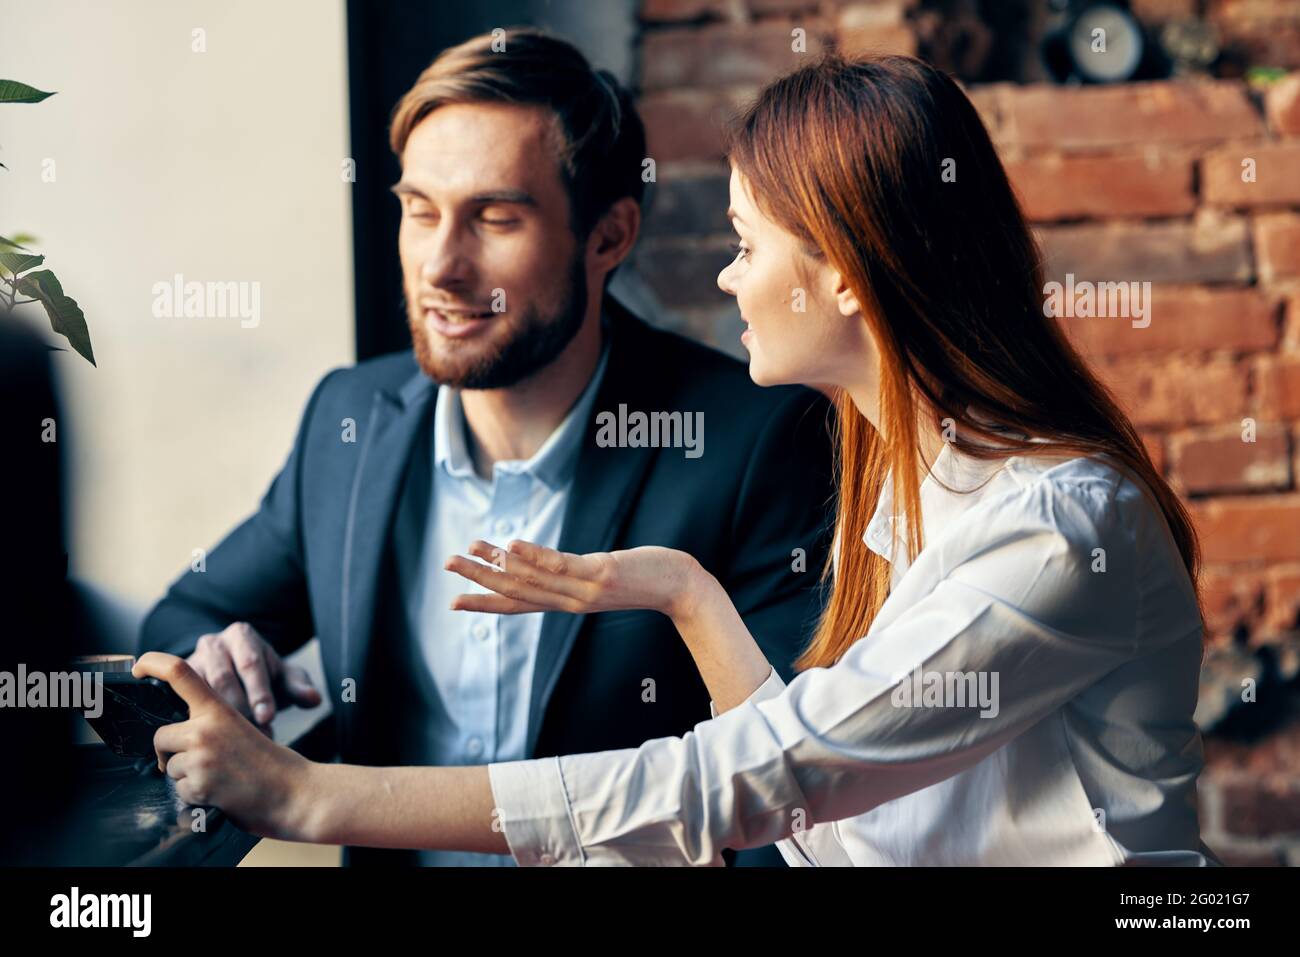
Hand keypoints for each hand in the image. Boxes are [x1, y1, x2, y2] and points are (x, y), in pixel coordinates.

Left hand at [133, 652, 319, 841]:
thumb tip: (176, 731)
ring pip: (168, 765)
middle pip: (160, 734)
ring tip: (219, 778)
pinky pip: (179, 789)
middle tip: (201, 761)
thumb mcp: (242, 728)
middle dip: (171, 753)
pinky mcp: (200, 783)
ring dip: (186, 776)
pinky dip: (195, 795)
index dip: (155, 663)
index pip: (180, 673)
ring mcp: (202, 755)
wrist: (295, 793)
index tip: (139, 665)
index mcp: (219, 708)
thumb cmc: (270, 763)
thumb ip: (211, 722)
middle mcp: (206, 727)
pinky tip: (220, 793)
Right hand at [186, 622, 320, 727]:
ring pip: (199, 692)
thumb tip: (313, 698)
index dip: (260, 692)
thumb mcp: (284, 679)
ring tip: (237, 740)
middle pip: (223, 678)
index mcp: (241, 635)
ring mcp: (190, 662)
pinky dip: (198, 722)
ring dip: (218, 718)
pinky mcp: (174, 684)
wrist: (236, 677)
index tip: (268, 716)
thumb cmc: (265, 677)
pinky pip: (182, 703)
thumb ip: (299, 687)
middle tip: (255, 733)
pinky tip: (211, 741)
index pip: (250, 663)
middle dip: (240, 709)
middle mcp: (213, 644)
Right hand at [444, 540, 706, 621]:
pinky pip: (561, 565)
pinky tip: (511, 544)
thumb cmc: (644, 578)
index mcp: (568, 603)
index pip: (519, 606)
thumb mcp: (602, 579)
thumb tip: (554, 565)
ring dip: (497, 564)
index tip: (454, 603)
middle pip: (517, 592)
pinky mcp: (601, 574)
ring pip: (532, 579)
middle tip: (448, 564)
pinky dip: (533, 557)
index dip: (485, 604)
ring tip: (470, 548)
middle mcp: (571, 601)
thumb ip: (575, 575)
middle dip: (480, 579)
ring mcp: (585, 589)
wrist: (682, 589)